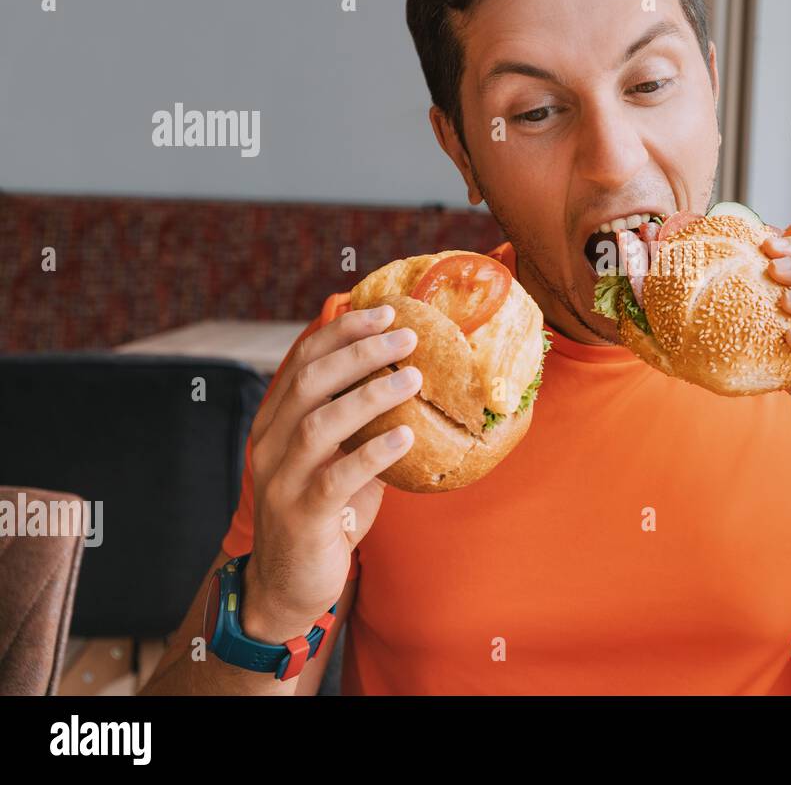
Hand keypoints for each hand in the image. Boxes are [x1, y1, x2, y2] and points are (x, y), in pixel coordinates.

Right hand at [241, 304, 422, 641]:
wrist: (289, 583)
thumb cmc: (325, 511)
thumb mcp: (336, 455)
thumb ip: (356, 419)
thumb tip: (409, 372)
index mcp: (276, 421)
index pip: (302, 360)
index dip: (341, 331)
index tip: (383, 311)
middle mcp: (271, 444)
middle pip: (311, 382)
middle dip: (361, 351)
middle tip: (408, 336)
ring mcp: (282, 480)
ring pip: (320, 423)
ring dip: (371, 394)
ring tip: (414, 378)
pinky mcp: (303, 516)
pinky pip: (336, 477)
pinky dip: (372, 453)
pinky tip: (405, 437)